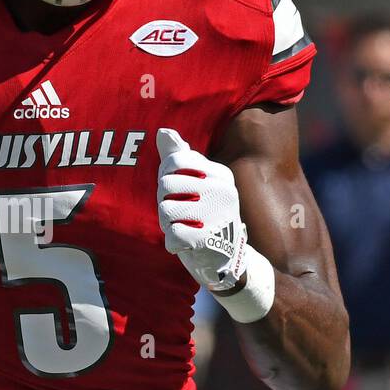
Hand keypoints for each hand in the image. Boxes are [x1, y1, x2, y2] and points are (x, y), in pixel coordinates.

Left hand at [156, 128, 247, 290]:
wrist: (227, 258)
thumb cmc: (205, 215)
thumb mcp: (197, 184)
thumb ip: (180, 157)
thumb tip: (163, 131)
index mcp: (219, 173)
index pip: (174, 161)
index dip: (166, 177)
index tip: (177, 191)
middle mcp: (221, 190)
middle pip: (165, 184)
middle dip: (165, 202)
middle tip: (181, 214)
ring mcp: (215, 214)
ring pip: (165, 210)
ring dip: (167, 224)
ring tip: (184, 228)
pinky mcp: (206, 240)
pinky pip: (171, 235)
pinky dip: (173, 243)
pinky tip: (187, 244)